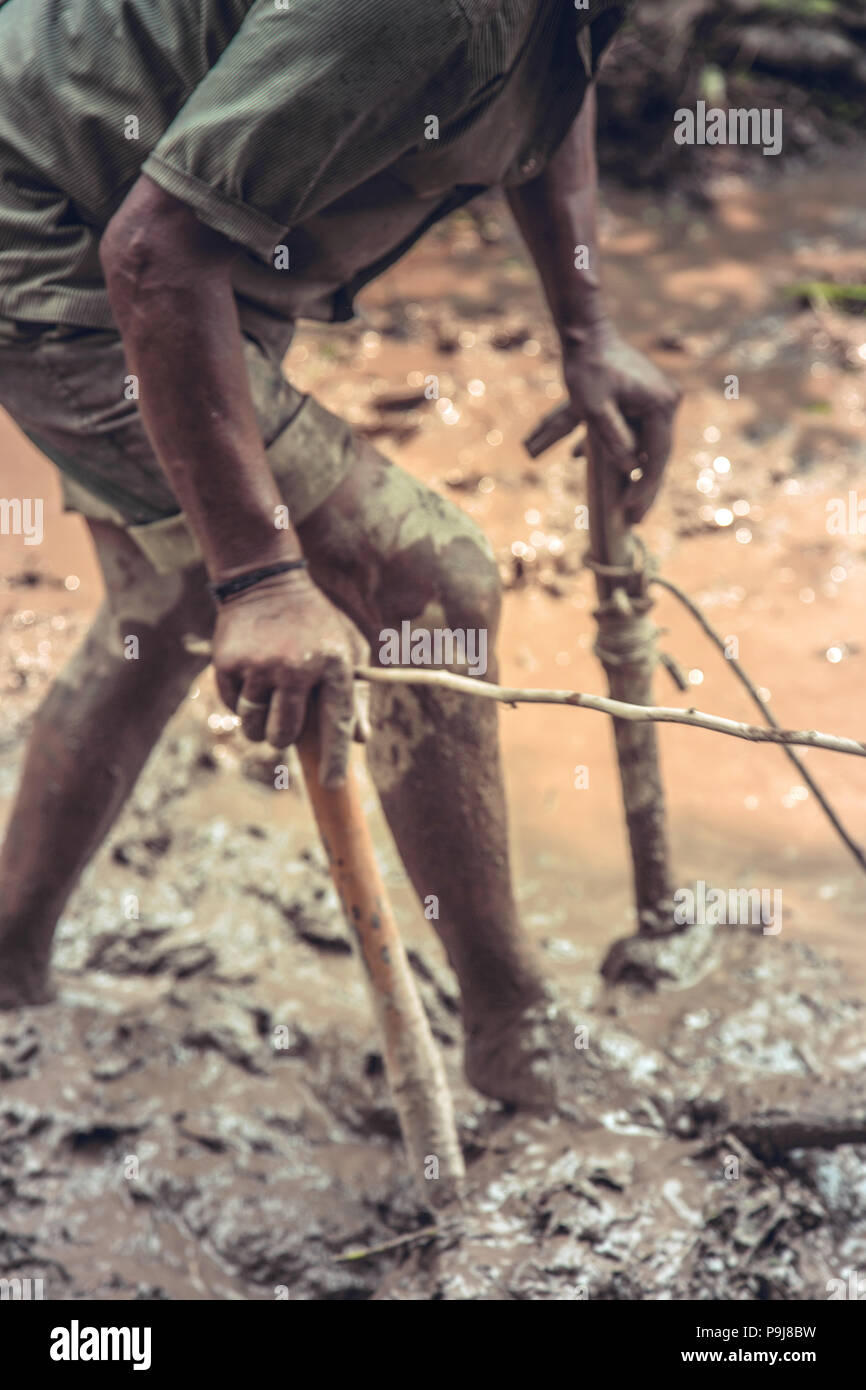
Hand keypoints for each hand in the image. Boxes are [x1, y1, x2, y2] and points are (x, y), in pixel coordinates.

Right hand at [211, 568, 367, 787]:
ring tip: (266, 700)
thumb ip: (356, 694)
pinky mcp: (229, 663)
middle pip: (284, 734)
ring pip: (254, 727)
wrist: (266, 583)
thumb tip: (360, 739)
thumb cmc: (316, 624)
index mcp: (334, 663)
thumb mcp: (348, 648)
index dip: (335, 759)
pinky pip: (234, 707)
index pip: (336, 723)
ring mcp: (259, 665)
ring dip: (258, 726)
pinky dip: (241, 703)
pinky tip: (250, 677)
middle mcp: (296, 667)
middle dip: (282, 737)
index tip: (334, 786)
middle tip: (284, 721)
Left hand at [524, 321, 681, 523]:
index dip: (644, 487)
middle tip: (634, 521)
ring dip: (629, 472)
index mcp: (661, 406)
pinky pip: (634, 432)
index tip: (631, 511)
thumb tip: (630, 468)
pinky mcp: (644, 400)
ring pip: (644, 447)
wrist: (585, 336)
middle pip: (656, 457)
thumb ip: (612, 438)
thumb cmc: (586, 369)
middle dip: (642, 489)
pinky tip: (585, 458)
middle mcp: (666, 404)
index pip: (657, 457)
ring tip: (621, 504)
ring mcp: (657, 401)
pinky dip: (616, 448)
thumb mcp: (592, 407)